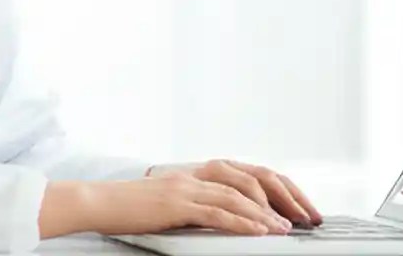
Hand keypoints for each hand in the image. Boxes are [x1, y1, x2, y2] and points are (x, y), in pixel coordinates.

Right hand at [148, 160, 322, 226]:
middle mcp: (196, 174)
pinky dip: (241, 222)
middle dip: (281, 198)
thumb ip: (198, 205)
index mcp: (198, 172)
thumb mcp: (171, 203)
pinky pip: (217, 212)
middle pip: (251, 180)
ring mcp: (187, 186)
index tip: (297, 206)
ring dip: (265, 214)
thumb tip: (227, 219)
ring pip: (237, 196)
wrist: (99, 202)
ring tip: (284, 229)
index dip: (276, 189)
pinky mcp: (177, 204)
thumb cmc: (132, 207)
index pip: (248, 174)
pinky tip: (258, 231)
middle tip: (303, 217)